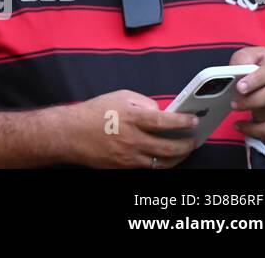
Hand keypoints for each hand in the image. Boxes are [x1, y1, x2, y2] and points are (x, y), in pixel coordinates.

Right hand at [67, 89, 198, 168]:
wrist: (70, 133)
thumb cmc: (94, 112)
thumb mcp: (119, 97)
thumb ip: (143, 102)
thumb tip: (161, 111)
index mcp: (132, 118)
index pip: (166, 121)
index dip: (184, 121)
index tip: (193, 120)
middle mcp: (133, 139)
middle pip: (170, 147)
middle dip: (187, 144)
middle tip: (194, 139)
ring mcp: (129, 156)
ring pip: (163, 162)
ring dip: (179, 157)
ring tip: (184, 150)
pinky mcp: (125, 167)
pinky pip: (150, 168)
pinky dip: (162, 163)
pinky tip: (166, 157)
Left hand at [231, 46, 264, 140]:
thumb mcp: (256, 57)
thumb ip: (242, 59)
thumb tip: (232, 68)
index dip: (254, 80)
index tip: (240, 87)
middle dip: (250, 100)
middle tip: (233, 103)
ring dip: (251, 112)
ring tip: (239, 107)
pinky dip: (254, 130)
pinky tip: (242, 125)